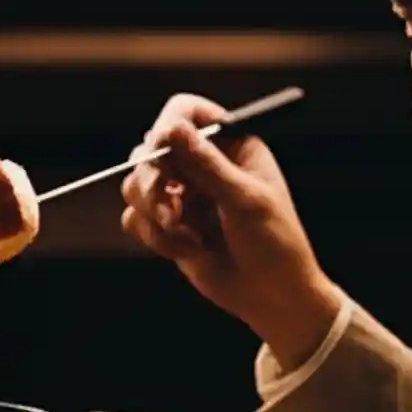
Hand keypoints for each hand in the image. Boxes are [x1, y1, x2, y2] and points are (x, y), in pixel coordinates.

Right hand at [119, 93, 343, 368]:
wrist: (271, 298)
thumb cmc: (276, 244)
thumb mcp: (245, 200)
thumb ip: (206, 164)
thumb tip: (172, 129)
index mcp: (230, 145)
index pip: (186, 112)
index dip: (169, 125)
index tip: (163, 150)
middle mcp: (201, 164)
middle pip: (149, 149)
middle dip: (154, 183)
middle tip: (172, 210)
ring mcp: (181, 194)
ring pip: (135, 186)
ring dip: (155, 215)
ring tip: (186, 236)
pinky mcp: (166, 224)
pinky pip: (135, 219)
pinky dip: (154, 237)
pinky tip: (186, 249)